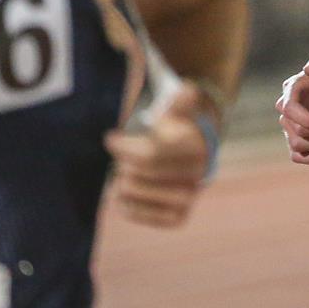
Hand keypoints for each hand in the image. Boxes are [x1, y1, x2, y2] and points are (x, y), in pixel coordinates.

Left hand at [104, 83, 213, 228]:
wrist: (195, 155)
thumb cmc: (176, 128)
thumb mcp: (178, 111)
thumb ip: (180, 101)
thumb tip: (186, 90)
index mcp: (195, 145)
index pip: (150, 152)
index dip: (124, 146)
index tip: (111, 138)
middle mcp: (197, 174)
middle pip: (139, 172)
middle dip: (122, 163)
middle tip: (118, 159)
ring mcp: (190, 197)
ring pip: (136, 193)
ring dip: (121, 184)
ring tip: (120, 176)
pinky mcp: (179, 217)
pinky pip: (144, 216)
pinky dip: (128, 206)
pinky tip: (123, 196)